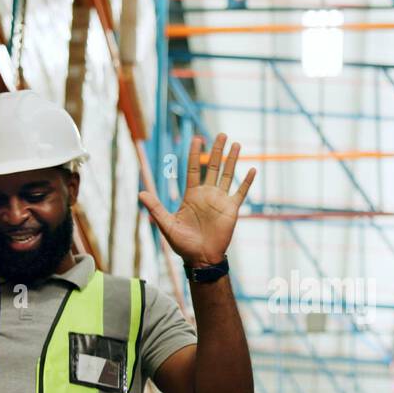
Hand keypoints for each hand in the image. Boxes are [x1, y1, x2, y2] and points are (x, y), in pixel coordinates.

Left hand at [139, 133, 256, 267]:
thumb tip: (140, 193)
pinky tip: (253, 169)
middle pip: (213, 166)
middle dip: (217, 150)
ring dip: (232, 160)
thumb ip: (156, 208)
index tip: (197, 138)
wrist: (201, 258)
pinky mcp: (231, 210)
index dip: (195, 153)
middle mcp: (207, 194)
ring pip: (228, 175)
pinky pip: (240, 193)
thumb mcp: (167, 224)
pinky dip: (247, 182)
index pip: (193, 168)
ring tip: (236, 144)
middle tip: (221, 134)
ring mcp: (221, 201)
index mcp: (192, 195)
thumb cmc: (183, 244)